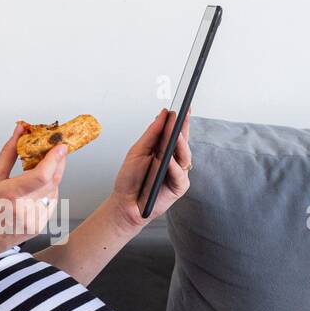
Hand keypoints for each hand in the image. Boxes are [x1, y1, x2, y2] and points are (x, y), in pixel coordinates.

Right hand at [0, 121, 68, 263]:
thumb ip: (9, 152)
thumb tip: (20, 130)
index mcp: (10, 195)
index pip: (42, 175)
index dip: (55, 158)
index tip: (60, 145)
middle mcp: (25, 209)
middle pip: (53, 180)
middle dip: (58, 161)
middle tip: (56, 147)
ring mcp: (34, 220)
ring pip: (54, 190)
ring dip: (53, 176)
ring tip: (40, 168)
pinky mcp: (39, 226)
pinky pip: (51, 202)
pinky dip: (49, 190)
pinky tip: (36, 187)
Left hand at [109, 107, 192, 231]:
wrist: (125, 203)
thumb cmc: (130, 179)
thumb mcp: (138, 151)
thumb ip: (151, 134)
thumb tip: (163, 115)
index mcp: (164, 150)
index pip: (175, 132)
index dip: (180, 120)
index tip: (183, 107)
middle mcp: (173, 160)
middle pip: (183, 142)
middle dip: (184, 128)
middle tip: (182, 116)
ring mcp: (177, 173)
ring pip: (185, 157)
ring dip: (180, 145)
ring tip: (175, 135)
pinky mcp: (178, 187)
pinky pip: (180, 176)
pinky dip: (174, 168)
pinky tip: (169, 160)